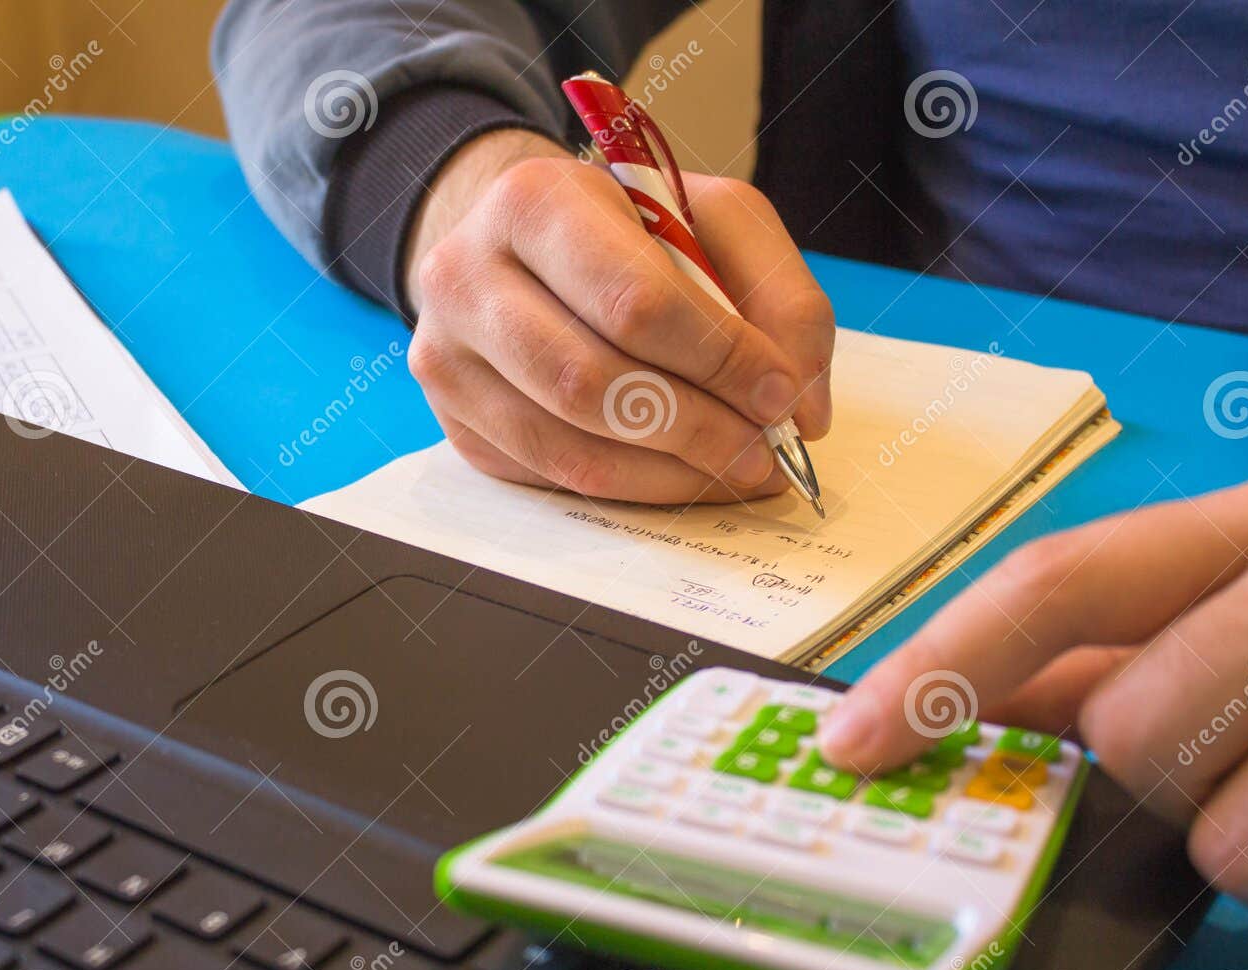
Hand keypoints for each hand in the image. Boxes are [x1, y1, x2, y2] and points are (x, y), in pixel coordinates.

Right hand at [403, 130, 833, 503]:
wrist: (521, 248)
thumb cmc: (625, 231)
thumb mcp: (710, 220)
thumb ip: (775, 293)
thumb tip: (800, 404)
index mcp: (533, 202)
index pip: (633, 300)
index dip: (718, 358)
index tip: (780, 394)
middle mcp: (465, 277)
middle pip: (591, 382)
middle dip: (697, 427)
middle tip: (763, 451)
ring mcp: (447, 358)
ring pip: (569, 445)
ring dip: (670, 473)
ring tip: (735, 469)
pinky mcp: (456, 423)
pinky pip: (552, 477)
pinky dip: (633, 489)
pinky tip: (681, 474)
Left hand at [819, 471, 1247, 917]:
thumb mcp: (1231, 606)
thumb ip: (1095, 648)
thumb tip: (935, 702)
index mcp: (1241, 528)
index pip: (1050, 586)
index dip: (935, 669)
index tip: (850, 739)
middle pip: (1122, 721)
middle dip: (1140, 763)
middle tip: (1213, 748)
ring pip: (1196, 809)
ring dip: (1219, 822)